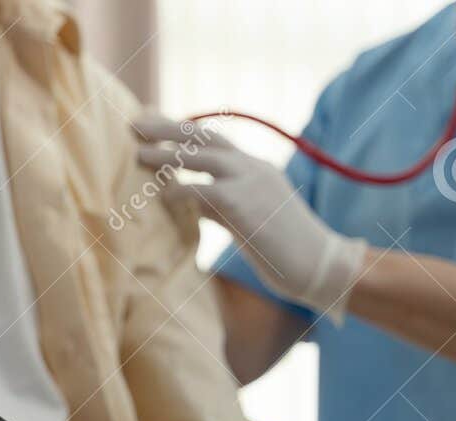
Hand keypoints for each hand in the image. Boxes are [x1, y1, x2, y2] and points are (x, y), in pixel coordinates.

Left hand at [134, 115, 365, 321]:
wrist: (320, 265)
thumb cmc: (281, 248)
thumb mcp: (244, 218)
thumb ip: (217, 204)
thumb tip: (187, 198)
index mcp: (254, 168)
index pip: (211, 139)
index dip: (180, 129)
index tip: (152, 120)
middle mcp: (253, 167)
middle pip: (204, 136)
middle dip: (168, 127)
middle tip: (136, 123)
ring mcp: (251, 182)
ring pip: (203, 156)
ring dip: (167, 154)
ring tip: (138, 154)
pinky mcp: (246, 205)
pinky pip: (204, 191)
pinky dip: (180, 191)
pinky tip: (162, 197)